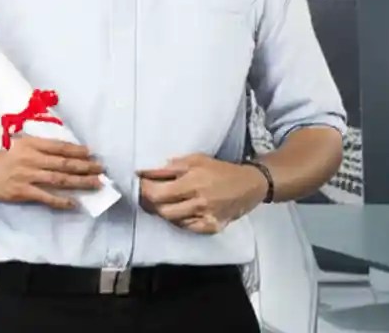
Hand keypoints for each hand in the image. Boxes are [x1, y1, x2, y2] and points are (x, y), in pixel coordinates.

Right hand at [0, 135, 105, 210]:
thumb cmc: (2, 158)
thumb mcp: (19, 145)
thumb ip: (39, 147)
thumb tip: (64, 153)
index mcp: (30, 144)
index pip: (58, 147)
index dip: (76, 150)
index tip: (91, 152)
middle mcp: (30, 159)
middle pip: (63, 163)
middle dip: (85, 166)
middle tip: (101, 168)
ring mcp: (27, 176)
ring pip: (59, 180)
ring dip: (79, 182)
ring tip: (95, 183)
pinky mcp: (23, 192)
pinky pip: (46, 197)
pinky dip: (61, 200)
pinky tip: (75, 203)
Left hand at [138, 154, 267, 233]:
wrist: (250, 185)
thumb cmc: (220, 170)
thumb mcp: (194, 160)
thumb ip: (169, 168)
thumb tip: (144, 171)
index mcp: (193, 182)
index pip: (157, 193)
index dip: (143, 189)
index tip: (138, 183)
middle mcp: (199, 202)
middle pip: (161, 209)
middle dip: (149, 202)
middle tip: (146, 194)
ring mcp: (206, 217)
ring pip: (172, 220)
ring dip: (162, 210)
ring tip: (163, 200)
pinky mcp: (212, 227)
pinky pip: (186, 227)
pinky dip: (178, 219)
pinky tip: (179, 210)